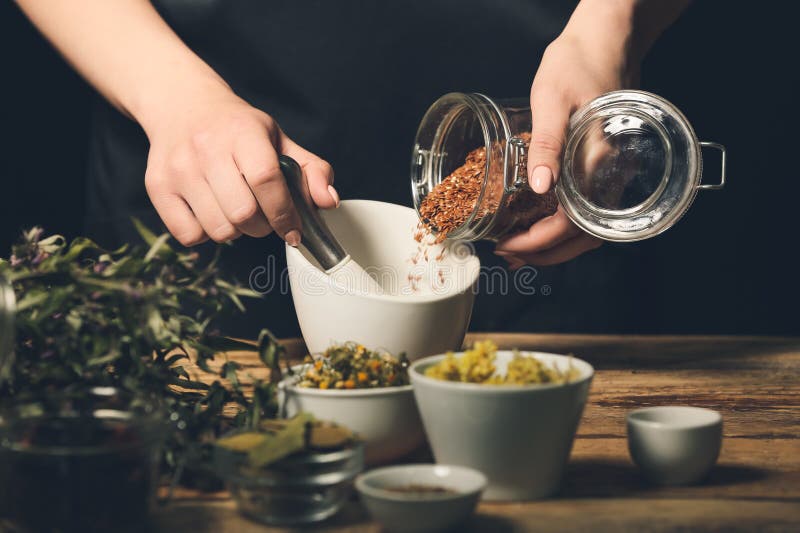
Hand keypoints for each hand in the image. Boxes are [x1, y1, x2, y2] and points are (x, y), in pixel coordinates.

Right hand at [143, 81, 337, 246]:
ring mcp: (178, 169)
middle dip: (262, 227)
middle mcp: (206, 149)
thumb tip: (328, 201)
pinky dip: (207, 235)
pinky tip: (212, 214)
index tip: (294, 230)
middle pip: (243, 213)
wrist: (182, 105)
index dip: (284, 213)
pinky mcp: (157, 187)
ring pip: (218, 229)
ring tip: (238, 213)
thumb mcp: (279, 139)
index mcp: (243, 133)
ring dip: (236, 232)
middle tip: (264, 219)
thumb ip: (312, 170)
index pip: (266, 180)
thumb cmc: (237, 129)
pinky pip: (189, 235)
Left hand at [495, 17, 639, 267]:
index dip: (537, 242)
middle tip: (509, 257)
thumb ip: (546, 143)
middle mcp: (613, 175)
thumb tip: (539, 187)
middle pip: (583, 237)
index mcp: (598, 161)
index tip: (506, 246)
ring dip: (556, 246)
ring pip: (590, 228)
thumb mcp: (551, 97)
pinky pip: (591, 209)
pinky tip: (541, 223)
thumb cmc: (579, 61)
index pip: (571, 224)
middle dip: (545, 254)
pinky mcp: (609, 166)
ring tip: (521, 250)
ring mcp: (615, 173)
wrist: (609, 38)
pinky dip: (565, 226)